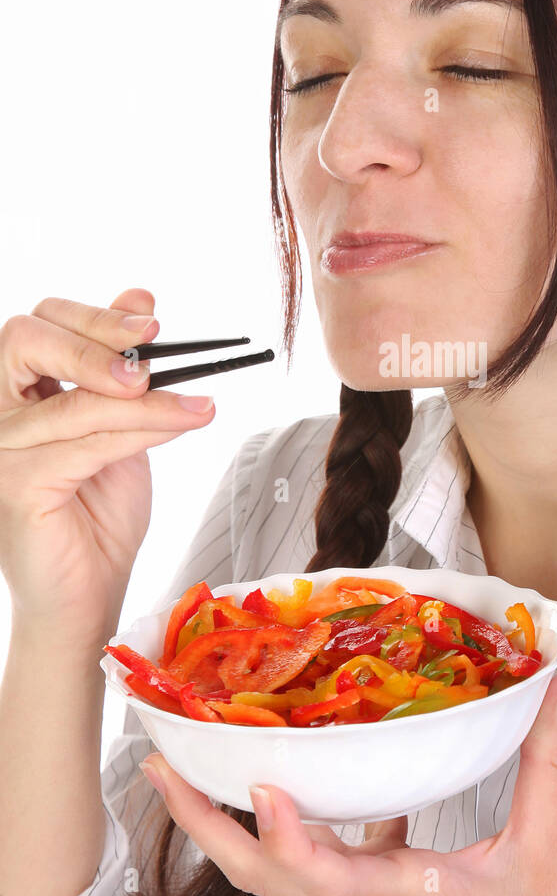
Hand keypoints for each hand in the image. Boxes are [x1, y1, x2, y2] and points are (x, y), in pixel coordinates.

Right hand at [0, 289, 215, 633]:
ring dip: (148, 399)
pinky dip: (144, 429)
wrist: (88, 596)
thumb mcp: (119, 426)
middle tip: (155, 356)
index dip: (93, 317)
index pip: (37, 325)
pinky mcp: (17, 485)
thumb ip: (120, 369)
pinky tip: (185, 422)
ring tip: (198, 405)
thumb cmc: (98, 515)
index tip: (152, 325)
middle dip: (98, 338)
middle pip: (26, 338)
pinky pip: (88, 443)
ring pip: (75, 400)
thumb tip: (139, 299)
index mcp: (14, 392)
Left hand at [140, 671, 556, 895]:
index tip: (260, 786)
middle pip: (266, 879)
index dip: (286, 835)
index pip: (328, 877)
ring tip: (196, 774)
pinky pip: (317, 871)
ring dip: (229, 829)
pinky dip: (297, 831)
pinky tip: (314, 788)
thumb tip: (554, 689)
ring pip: (277, 878)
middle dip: (205, 825)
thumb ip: (547, 758)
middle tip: (165, 766)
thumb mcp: (548, 845)